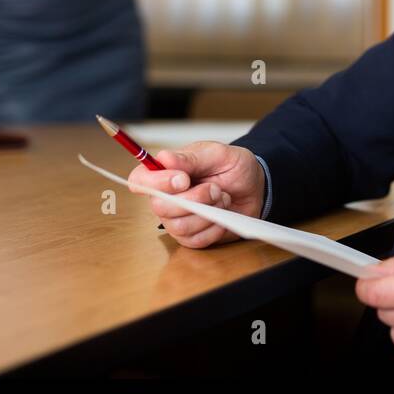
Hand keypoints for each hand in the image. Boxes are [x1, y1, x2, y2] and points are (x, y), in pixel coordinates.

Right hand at [126, 142, 265, 248]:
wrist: (253, 186)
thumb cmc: (232, 167)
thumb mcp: (217, 153)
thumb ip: (191, 157)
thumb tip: (163, 157)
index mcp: (165, 172)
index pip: (140, 180)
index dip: (156, 182)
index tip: (183, 179)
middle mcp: (165, 198)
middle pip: (161, 207)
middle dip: (194, 199)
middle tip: (215, 188)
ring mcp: (176, 219)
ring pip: (179, 226)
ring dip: (207, 213)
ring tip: (222, 198)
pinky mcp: (191, 237)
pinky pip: (195, 240)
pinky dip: (214, 228)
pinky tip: (223, 215)